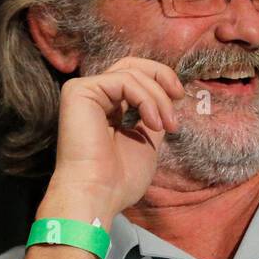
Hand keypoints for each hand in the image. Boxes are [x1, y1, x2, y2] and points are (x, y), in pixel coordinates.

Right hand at [42, 56, 183, 223]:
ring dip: (158, 98)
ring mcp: (84, 91)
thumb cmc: (119, 179)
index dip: (160, 82)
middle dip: (162, 77)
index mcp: (107, 107)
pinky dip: (145, 99)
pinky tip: (152, 124)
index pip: (134, 78)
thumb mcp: (147, 142)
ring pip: (132, 73)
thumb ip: (152, 117)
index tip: (180, 100)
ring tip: (166, 126)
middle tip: (179, 96)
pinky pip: (123, 80)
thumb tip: (168, 100)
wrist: (98, 194)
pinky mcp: (79, 91)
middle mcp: (94, 96)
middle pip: (131, 65)